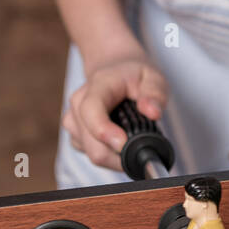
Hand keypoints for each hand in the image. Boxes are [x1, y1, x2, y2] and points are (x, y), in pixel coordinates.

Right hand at [62, 56, 168, 171]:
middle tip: (142, 149)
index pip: (91, 110)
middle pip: (92, 143)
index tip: (122, 144)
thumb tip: (153, 112)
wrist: (115, 71)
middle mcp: (79, 103)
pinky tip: (120, 142)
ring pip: (92, 153)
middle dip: (119, 154)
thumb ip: (155, 93)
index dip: (104, 131)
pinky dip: (109, 156)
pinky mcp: (75, 134)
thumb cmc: (134, 76)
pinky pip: (91, 155)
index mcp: (98, 85)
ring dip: (116, 156)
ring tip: (132, 141)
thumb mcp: (153, 77)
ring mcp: (73, 120)